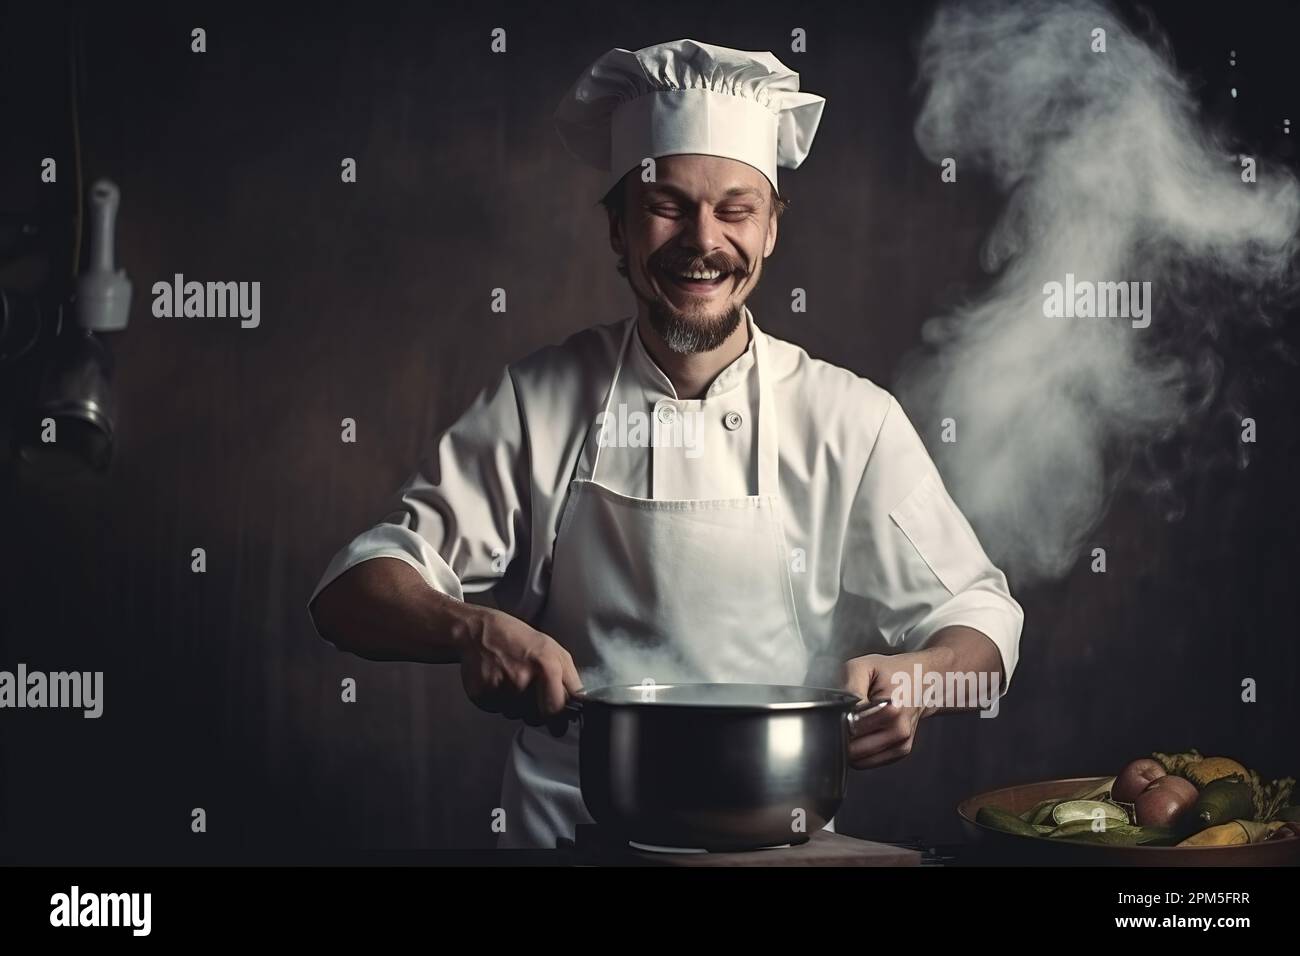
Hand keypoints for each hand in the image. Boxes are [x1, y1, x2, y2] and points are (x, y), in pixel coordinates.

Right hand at [459, 607, 581, 734]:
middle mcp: (524, 678)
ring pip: (515, 715)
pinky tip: (497, 681)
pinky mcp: (481, 694)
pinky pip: (496, 710)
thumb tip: (579, 706)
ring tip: (511, 680)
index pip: (557, 710)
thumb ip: (570, 680)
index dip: (557, 720)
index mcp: (547, 667)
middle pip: (535, 718)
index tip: (557, 724)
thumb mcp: (554, 651)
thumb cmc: (520, 640)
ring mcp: (501, 687)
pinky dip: (497, 701)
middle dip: (536, 713)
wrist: (480, 631)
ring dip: (515, 705)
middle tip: (530, 692)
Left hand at [842, 652, 926, 769]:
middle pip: (852, 748)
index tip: (838, 710)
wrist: (922, 680)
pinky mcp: (900, 751)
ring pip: (858, 759)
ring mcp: (901, 743)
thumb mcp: (863, 667)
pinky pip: (868, 761)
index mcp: (891, 708)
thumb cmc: (891, 672)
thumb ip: (848, 688)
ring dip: (850, 745)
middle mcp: (899, 729)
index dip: (836, 720)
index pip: (849, 728)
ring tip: (856, 721)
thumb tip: (838, 710)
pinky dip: (860, 751)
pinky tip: (865, 730)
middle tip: (844, 715)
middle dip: (841, 734)